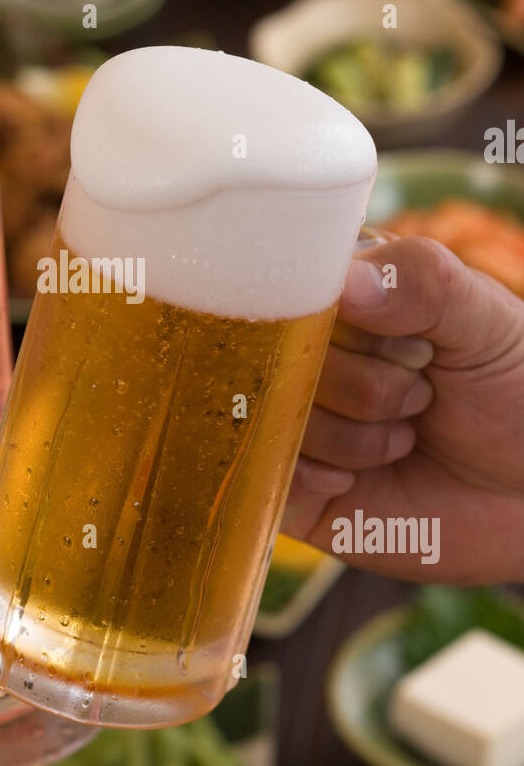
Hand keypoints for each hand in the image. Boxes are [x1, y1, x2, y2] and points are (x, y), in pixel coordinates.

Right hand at [284, 237, 523, 582]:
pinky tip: (357, 478)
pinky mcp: (290, 483)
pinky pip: (268, 469)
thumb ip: (423, 282)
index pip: (296, 288)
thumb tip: (346, 282)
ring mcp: (296, 418)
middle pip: (285, 357)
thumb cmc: (514, 392)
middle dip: (367, 385)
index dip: (346, 321)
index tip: (412, 347)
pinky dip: (315, 474)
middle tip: (421, 395)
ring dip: (354, 437)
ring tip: (405, 438)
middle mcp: (310, 354)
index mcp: (345, 298)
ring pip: (280, 414)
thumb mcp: (485, 321)